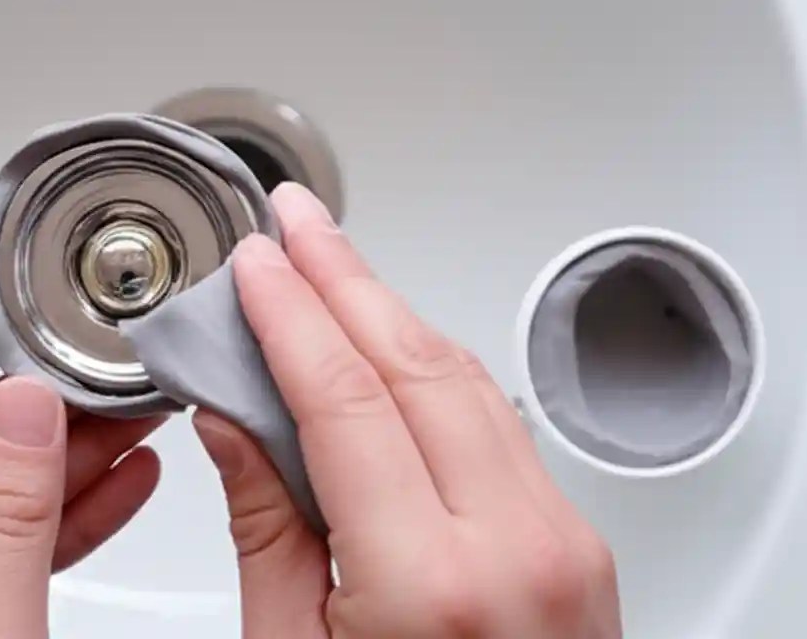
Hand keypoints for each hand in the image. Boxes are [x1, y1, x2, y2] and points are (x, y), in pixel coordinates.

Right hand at [193, 183, 622, 637]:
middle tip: (292, 220)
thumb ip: (266, 525)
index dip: (291, 314)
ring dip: (392, 309)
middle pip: (418, 363)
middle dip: (345, 275)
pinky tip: (390, 339)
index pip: (346, 398)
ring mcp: (561, 541)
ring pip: (467, 379)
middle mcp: (516, 549)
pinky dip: (434, 366)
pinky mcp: (575, 541)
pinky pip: (496, 422)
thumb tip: (231, 418)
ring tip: (330, 264)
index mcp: (432, 586)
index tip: (253, 263)